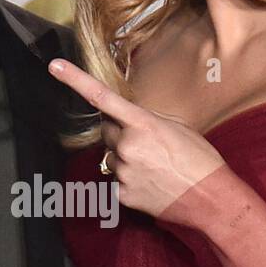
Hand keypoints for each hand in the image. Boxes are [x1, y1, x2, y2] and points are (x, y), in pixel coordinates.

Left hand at [48, 58, 232, 224]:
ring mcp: (123, 172)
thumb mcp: (178, 127)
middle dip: (121, 133)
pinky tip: (151, 183)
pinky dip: (129, 181)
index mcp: (142, 123)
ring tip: (153, 167)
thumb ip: (148, 119)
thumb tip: (130, 120)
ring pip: (111, 158)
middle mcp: (128, 146)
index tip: (55, 67)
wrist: (210, 199)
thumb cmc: (200, 161)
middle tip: (147, 145)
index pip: (102, 97)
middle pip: (108, 132)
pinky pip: (116, 182)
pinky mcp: (122, 194)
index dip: (75, 80)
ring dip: (125, 158)